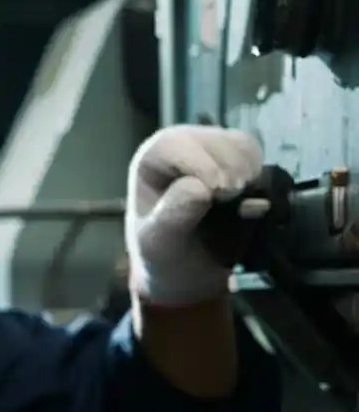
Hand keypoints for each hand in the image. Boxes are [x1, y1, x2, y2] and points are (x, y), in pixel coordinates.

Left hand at [124, 125, 263, 305]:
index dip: (204, 166)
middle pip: (214, 139)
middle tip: (233, 200)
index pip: (178, 143)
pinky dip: (260, 174)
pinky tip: (250, 197)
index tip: (220, 196)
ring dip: (249, 172)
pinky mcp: (234, 161)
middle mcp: (179, 146)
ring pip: (240, 144)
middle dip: (231, 170)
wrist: (187, 271)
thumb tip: (200, 188)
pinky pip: (256, 156)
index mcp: (151, 159)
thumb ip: (173, 217)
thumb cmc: (164, 255)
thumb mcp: (158, 244)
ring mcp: (209, 150)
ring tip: (240, 201)